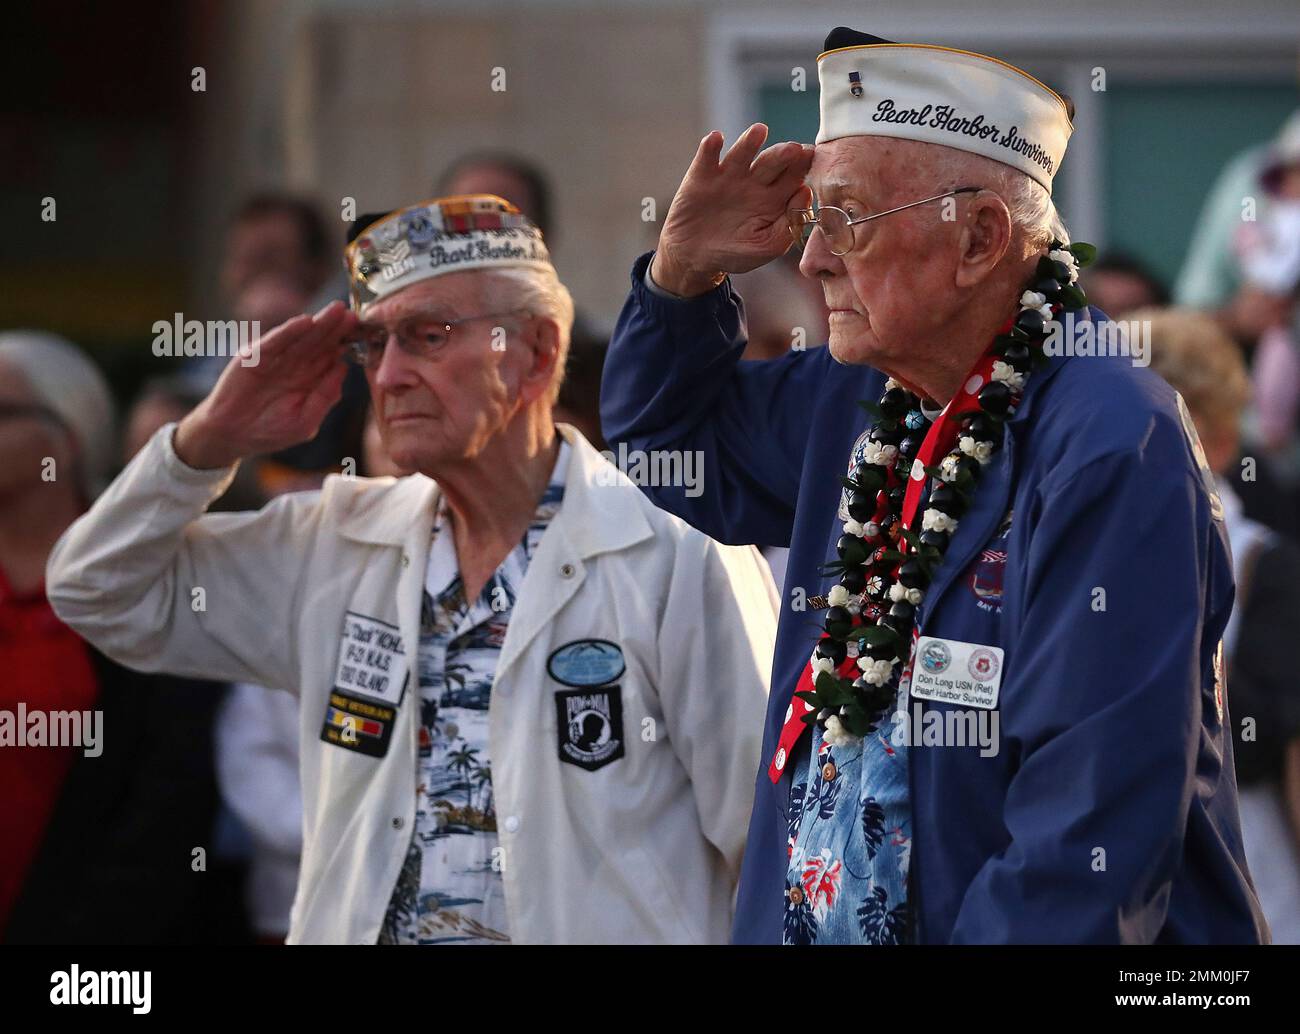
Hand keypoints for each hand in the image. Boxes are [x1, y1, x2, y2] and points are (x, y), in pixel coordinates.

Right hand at [174, 301, 356, 468]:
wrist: (230, 437)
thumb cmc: (269, 431)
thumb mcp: (305, 420)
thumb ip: (325, 396)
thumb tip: (344, 368)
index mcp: (309, 379)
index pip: (331, 356)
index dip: (347, 344)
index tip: (366, 333)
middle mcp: (294, 365)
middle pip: (320, 342)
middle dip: (338, 328)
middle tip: (356, 314)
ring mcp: (275, 360)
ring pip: (301, 338)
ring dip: (319, 324)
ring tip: (337, 311)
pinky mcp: (254, 358)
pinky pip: (275, 342)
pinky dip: (288, 332)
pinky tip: (305, 322)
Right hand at [650, 123, 813, 296]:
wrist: (694, 258)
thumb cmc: (735, 253)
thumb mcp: (767, 247)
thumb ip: (788, 225)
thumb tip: (805, 193)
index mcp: (775, 197)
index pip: (793, 177)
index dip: (802, 167)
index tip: (810, 158)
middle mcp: (755, 181)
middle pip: (772, 162)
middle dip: (783, 155)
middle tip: (793, 149)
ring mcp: (729, 176)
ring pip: (742, 154)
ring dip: (749, 142)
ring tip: (759, 132)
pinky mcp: (702, 175)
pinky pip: (707, 157)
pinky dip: (710, 147)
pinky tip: (716, 139)